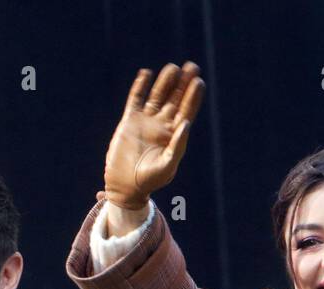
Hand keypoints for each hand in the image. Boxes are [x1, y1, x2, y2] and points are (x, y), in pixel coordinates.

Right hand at [103, 61, 204, 209]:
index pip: (187, 110)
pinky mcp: (129, 121)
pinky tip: (145, 74)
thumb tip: (186, 123)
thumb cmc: (149, 181)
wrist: (125, 186)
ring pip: (157, 95)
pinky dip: (140, 87)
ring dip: (165, 82)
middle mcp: (161, 125)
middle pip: (175, 99)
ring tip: (172, 68)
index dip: (193, 96)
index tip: (198, 81)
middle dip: (183, 83)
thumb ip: (177, 146)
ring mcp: (145, 121)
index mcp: (174, 135)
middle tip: (192, 66)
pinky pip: (135, 99)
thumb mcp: (166, 167)